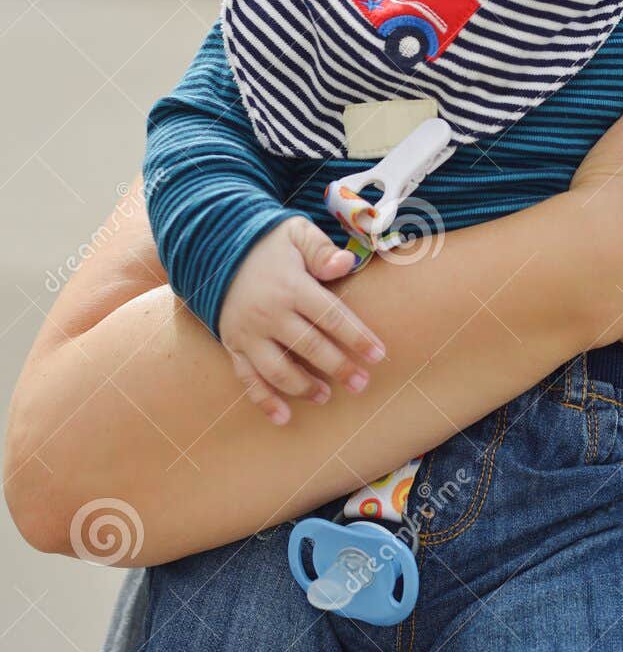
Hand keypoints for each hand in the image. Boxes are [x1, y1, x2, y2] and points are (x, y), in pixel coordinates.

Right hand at [219, 217, 386, 424]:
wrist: (213, 248)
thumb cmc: (267, 243)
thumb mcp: (296, 233)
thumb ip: (321, 249)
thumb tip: (346, 263)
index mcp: (291, 287)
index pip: (330, 316)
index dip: (357, 337)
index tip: (379, 355)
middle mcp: (269, 313)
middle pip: (309, 347)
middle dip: (338, 368)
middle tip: (361, 384)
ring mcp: (249, 333)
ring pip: (278, 369)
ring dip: (304, 387)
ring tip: (327, 396)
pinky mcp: (234, 345)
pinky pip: (247, 378)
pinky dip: (264, 400)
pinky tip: (284, 417)